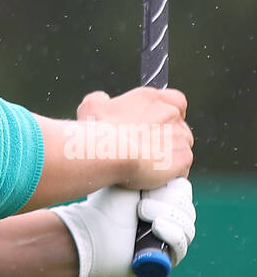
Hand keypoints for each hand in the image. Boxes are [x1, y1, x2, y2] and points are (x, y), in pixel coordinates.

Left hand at [50, 177, 195, 276]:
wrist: (91, 231)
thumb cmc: (107, 205)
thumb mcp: (130, 180)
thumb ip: (146, 165)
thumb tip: (164, 147)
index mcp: (164, 199)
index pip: (184, 191)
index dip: (172, 187)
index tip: (149, 185)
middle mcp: (171, 220)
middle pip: (187, 208)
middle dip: (167, 202)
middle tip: (142, 202)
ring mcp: (169, 240)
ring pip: (187, 226)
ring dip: (167, 216)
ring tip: (142, 212)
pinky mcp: (166, 259)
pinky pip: (181, 247)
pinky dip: (173, 235)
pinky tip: (157, 227)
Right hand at [75, 86, 193, 188]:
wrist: (110, 153)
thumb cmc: (99, 130)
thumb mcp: (91, 106)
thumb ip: (101, 99)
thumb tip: (103, 100)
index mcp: (151, 99)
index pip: (177, 100)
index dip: (171, 112)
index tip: (160, 123)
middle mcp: (169, 113)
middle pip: (180, 125)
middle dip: (169, 137)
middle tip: (150, 149)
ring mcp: (179, 135)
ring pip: (183, 146)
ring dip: (172, 155)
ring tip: (153, 166)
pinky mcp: (184, 157)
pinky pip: (184, 167)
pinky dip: (174, 173)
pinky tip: (158, 177)